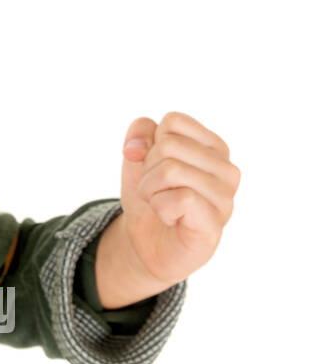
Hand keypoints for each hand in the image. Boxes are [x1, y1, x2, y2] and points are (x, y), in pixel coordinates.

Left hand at [117, 111, 240, 289]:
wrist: (147, 242)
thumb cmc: (152, 195)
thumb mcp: (138, 157)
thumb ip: (141, 133)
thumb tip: (137, 147)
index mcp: (214, 147)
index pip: (174, 121)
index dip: (151, 144)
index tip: (157, 166)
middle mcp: (227, 169)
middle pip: (168, 146)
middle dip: (148, 170)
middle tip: (158, 191)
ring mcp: (225, 198)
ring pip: (171, 170)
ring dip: (150, 190)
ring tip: (163, 205)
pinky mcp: (214, 223)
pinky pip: (178, 199)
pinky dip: (159, 208)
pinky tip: (170, 219)